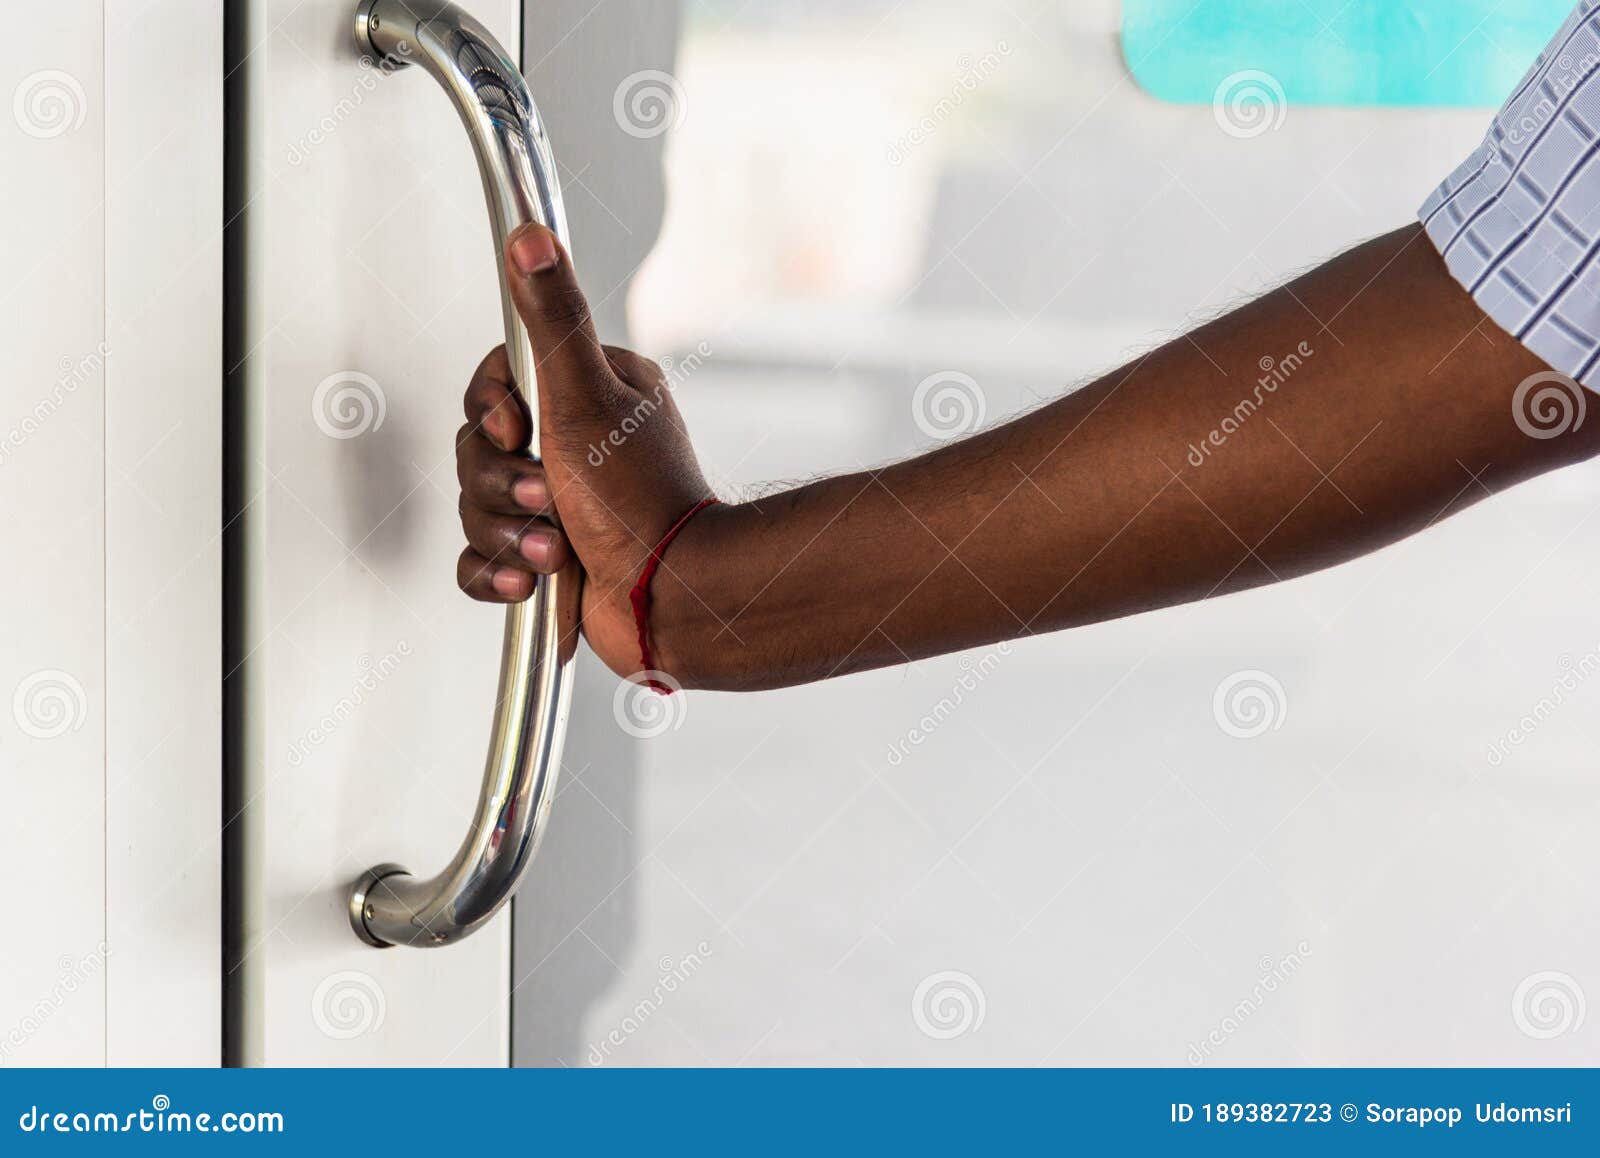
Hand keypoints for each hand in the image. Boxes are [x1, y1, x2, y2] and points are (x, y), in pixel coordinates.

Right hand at [455, 222, 716, 680]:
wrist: (668, 600)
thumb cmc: (639, 503)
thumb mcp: (587, 396)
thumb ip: (553, 318)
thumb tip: (531, 237)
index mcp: (591, 395)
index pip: (500, 382)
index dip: (493, 409)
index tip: (517, 429)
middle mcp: (575, 445)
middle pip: (480, 447)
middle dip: (503, 483)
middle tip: (548, 498)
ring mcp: (558, 505)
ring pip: (477, 504)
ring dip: (504, 532)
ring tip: (552, 550)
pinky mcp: (542, 560)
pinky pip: (479, 559)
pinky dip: (494, 573)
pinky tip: (527, 581)